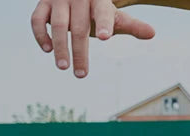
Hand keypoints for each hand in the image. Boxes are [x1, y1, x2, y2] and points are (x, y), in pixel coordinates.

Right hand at [30, 0, 154, 77]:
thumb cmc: (98, 8)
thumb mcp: (114, 16)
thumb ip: (131, 25)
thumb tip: (152, 33)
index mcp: (98, 0)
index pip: (102, 12)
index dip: (103, 23)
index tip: (106, 37)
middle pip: (78, 27)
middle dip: (80, 52)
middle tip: (81, 75)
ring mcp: (58, 1)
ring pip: (57, 25)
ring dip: (60, 47)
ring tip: (64, 67)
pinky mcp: (43, 4)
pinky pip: (37, 19)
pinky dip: (40, 34)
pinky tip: (47, 49)